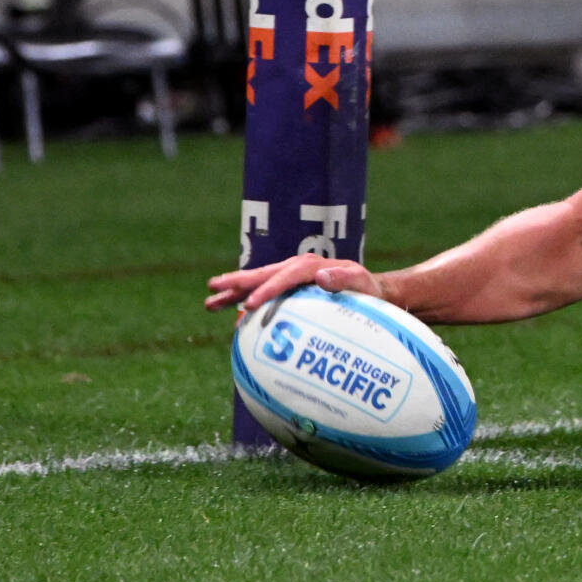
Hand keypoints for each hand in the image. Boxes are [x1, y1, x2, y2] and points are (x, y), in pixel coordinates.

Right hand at [204, 254, 382, 312]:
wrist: (371, 292)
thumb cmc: (368, 291)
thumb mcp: (363, 284)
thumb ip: (345, 280)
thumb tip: (322, 276)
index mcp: (312, 266)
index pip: (286, 275)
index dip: (268, 289)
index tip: (250, 305)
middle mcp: (297, 268)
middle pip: (263, 274)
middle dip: (238, 282)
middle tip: (213, 289)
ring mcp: (290, 278)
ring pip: (257, 283)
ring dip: (234, 291)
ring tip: (209, 302)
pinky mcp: (288, 289)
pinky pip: (263, 294)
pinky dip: (244, 302)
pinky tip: (230, 315)